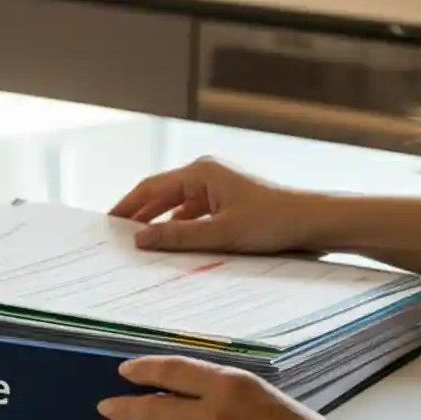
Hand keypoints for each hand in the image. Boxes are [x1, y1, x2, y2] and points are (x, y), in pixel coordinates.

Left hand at [97, 355, 360, 419]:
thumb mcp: (271, 400)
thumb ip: (232, 396)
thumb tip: (202, 393)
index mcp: (232, 385)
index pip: (171, 370)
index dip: (142, 369)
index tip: (125, 371)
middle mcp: (212, 415)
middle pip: (151, 407)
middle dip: (123, 406)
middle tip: (106, 406)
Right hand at [110, 156, 316, 253]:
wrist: (314, 221)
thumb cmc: (272, 221)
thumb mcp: (220, 233)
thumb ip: (177, 236)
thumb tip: (139, 239)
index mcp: (200, 172)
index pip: (150, 188)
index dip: (126, 206)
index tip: (106, 224)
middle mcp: (206, 174)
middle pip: (161, 195)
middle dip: (139, 215)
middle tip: (116, 237)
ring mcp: (217, 188)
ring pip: (177, 207)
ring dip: (160, 224)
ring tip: (140, 245)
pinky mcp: (228, 203)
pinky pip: (194, 215)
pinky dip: (180, 229)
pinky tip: (173, 247)